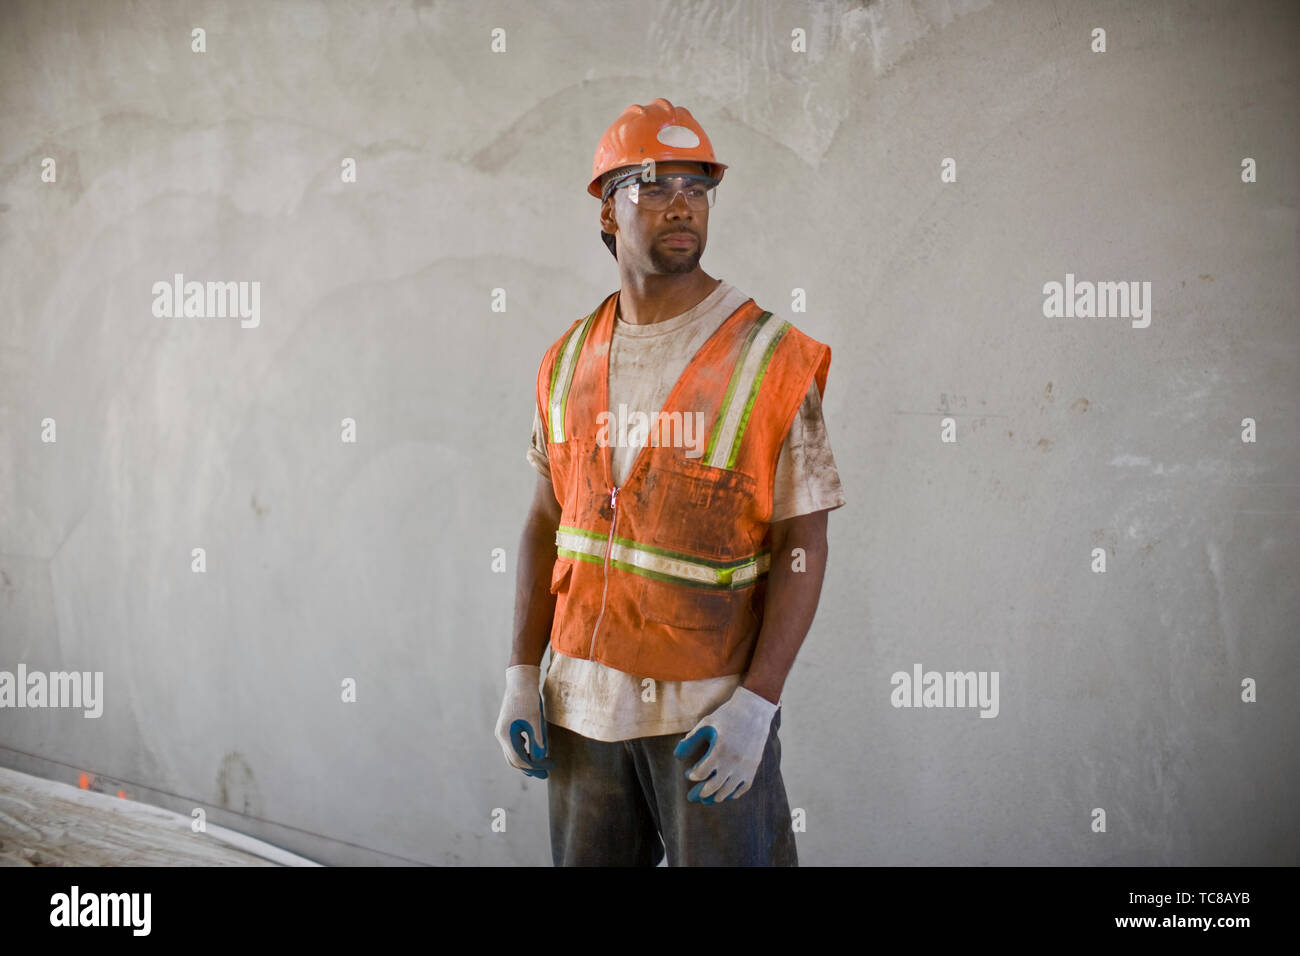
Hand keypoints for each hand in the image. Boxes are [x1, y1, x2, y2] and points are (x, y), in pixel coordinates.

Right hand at [494, 665, 554, 778]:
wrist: (520, 681)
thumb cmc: (528, 699)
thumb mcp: (535, 721)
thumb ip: (537, 742)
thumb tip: (540, 760)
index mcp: (506, 736)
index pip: (520, 760)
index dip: (536, 766)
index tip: (550, 767)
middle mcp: (501, 736)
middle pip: (514, 760)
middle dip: (530, 768)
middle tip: (546, 774)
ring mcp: (503, 732)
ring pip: (513, 753)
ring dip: (527, 760)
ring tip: (542, 765)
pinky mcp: (508, 727)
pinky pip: (515, 745)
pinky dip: (525, 751)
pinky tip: (535, 751)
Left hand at [673, 686, 777, 803]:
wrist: (754, 710)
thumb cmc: (727, 715)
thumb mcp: (706, 723)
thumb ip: (691, 740)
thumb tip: (677, 755)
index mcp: (719, 750)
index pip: (702, 773)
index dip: (693, 775)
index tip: (689, 774)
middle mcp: (732, 762)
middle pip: (713, 787)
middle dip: (701, 793)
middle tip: (694, 796)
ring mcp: (744, 767)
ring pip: (728, 791)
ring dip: (716, 796)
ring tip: (709, 798)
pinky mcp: (753, 768)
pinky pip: (743, 788)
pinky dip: (734, 794)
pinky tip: (726, 794)